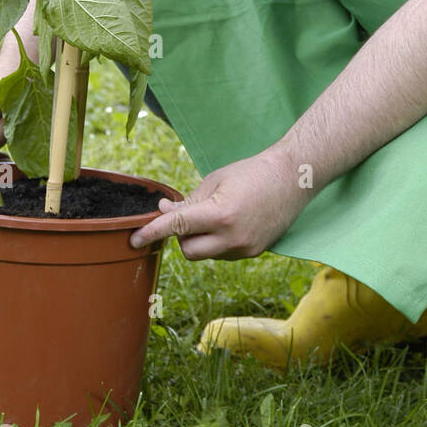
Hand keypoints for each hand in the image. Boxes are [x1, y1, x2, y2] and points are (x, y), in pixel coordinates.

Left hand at [129, 148, 312, 259]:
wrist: (293, 178)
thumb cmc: (251, 172)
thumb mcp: (215, 181)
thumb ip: (188, 202)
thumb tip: (163, 214)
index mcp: (220, 215)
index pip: (176, 227)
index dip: (152, 232)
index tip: (134, 239)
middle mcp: (232, 237)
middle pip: (188, 250)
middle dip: (181, 236)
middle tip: (189, 215)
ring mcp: (245, 248)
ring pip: (206, 254)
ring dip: (200, 239)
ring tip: (215, 214)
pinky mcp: (254, 253)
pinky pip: (223, 253)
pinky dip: (217, 242)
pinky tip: (230, 222)